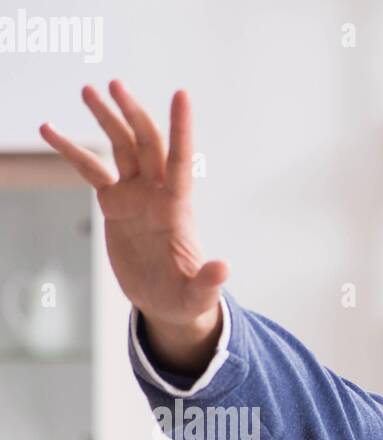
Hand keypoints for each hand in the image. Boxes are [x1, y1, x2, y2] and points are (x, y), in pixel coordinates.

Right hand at [38, 80, 224, 354]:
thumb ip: (209, 282)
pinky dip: (71, 150)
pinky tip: (49, 129)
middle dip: (131, 114)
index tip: (181, 94)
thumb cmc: (187, 299)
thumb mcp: (198, 295)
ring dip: (107, 118)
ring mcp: (135, 196)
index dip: (181, 128)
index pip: (180, 161)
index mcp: (177, 209)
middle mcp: (157, 195)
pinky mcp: (115, 204)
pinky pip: (91, 170)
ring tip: (88, 90)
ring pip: (121, 148)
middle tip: (113, 84)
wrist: (166, 302)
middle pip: (146, 144)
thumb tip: (224, 269)